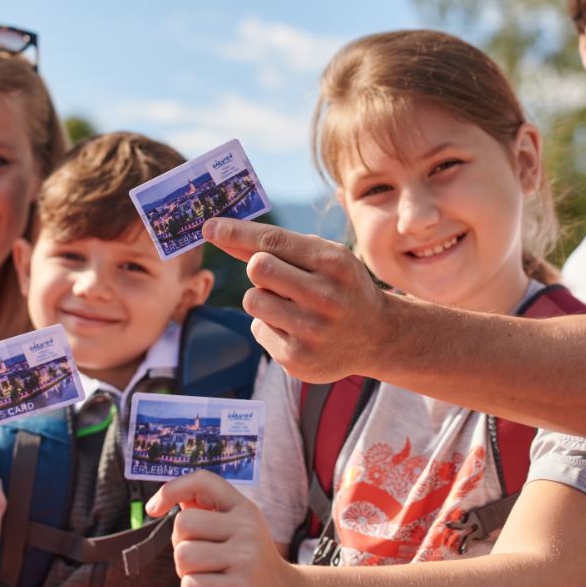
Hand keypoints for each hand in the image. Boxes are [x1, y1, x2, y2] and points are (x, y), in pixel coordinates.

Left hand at [146, 470, 298, 586]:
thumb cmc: (247, 564)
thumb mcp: (234, 530)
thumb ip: (204, 513)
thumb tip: (166, 498)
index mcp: (243, 508)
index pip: (202, 481)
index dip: (171, 489)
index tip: (154, 508)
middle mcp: (247, 527)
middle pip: (183, 524)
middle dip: (181, 546)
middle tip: (201, 561)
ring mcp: (246, 558)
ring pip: (184, 556)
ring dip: (187, 573)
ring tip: (210, 577)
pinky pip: (191, 586)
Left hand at [203, 218, 390, 382]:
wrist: (377, 337)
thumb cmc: (342, 288)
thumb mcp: (326, 259)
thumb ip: (280, 247)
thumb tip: (223, 235)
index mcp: (333, 263)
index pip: (273, 241)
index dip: (236, 232)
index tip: (209, 227)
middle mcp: (325, 297)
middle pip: (257, 268)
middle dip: (259, 268)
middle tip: (279, 277)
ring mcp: (310, 331)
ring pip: (253, 299)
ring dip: (263, 298)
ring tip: (292, 305)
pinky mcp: (296, 359)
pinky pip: (257, 328)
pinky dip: (270, 324)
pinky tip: (297, 329)